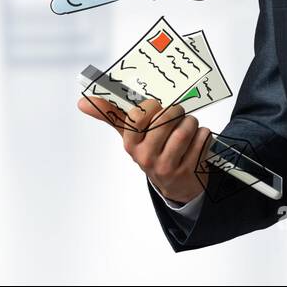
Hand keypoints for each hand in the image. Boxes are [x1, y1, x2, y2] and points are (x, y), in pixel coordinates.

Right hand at [77, 96, 211, 204]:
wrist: (176, 184)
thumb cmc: (152, 151)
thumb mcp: (132, 135)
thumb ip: (111, 115)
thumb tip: (82, 102)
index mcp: (131, 145)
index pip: (137, 117)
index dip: (150, 107)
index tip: (155, 107)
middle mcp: (147, 158)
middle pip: (167, 118)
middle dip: (176, 112)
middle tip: (176, 115)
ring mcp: (168, 167)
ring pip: (186, 127)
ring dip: (192, 122)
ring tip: (188, 127)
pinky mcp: (190, 171)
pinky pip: (202, 138)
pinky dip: (203, 134)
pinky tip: (197, 141)